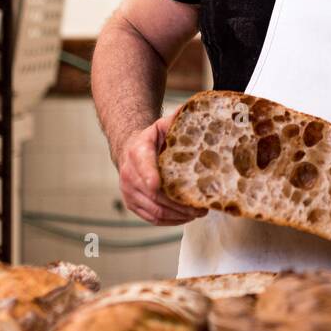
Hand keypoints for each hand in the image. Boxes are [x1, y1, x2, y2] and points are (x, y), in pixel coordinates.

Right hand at [117, 108, 208, 225]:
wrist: (129, 151)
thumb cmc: (152, 139)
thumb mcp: (162, 126)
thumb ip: (176, 120)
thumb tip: (194, 108)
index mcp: (138, 151)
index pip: (143, 164)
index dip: (150, 176)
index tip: (159, 185)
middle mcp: (129, 173)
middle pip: (154, 195)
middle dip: (179, 204)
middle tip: (201, 207)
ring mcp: (129, 191)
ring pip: (154, 210)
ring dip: (178, 215)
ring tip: (198, 213)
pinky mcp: (132, 204)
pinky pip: (151, 218)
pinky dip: (170, 221)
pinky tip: (185, 218)